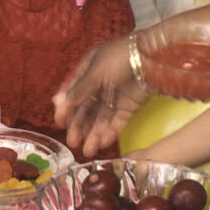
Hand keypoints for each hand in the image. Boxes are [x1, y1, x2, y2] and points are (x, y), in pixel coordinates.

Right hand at [52, 35, 148, 157]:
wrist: (152, 58)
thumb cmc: (120, 58)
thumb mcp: (96, 72)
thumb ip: (79, 90)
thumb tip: (57, 102)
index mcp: (89, 72)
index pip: (73, 93)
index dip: (66, 108)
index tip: (59, 123)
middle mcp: (100, 85)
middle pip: (86, 109)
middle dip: (79, 126)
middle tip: (73, 142)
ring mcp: (115, 97)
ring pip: (101, 119)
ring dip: (93, 134)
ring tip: (87, 151)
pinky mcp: (130, 106)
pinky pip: (117, 122)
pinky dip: (110, 133)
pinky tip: (102, 143)